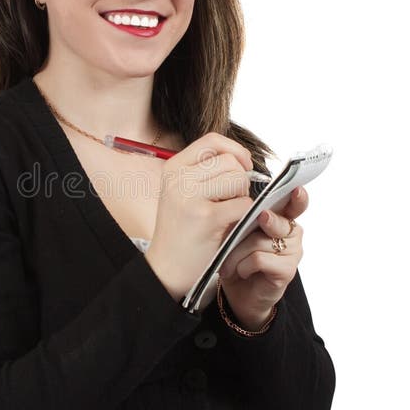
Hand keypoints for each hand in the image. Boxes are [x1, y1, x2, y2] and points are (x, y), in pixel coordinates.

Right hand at [145, 133, 254, 300]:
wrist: (165, 269)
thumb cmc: (181, 231)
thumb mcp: (182, 193)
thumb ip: (205, 173)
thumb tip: (242, 157)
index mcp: (173, 168)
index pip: (212, 141)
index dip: (235, 150)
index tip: (243, 166)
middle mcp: (178, 179)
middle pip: (230, 161)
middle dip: (240, 180)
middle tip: (231, 201)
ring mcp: (190, 197)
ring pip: (238, 180)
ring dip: (242, 197)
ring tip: (228, 213)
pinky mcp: (206, 218)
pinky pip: (243, 204)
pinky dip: (244, 216)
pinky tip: (230, 226)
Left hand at [216, 187, 307, 329]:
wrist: (239, 294)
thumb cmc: (238, 258)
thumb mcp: (237, 234)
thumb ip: (245, 218)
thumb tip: (241, 206)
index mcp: (282, 218)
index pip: (295, 202)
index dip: (297, 196)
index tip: (296, 190)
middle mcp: (292, 232)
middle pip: (274, 219)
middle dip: (250, 227)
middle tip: (237, 234)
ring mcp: (293, 252)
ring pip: (259, 241)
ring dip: (237, 253)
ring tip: (230, 263)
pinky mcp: (287, 270)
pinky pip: (259, 259)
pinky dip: (243, 266)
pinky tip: (241, 272)